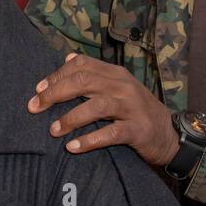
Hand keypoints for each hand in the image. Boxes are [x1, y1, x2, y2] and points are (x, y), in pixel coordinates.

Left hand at [27, 53, 179, 166]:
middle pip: (84, 82)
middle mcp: (123, 86)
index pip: (82, 65)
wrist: (170, 135)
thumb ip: (95, 74)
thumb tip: (68, 57)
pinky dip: (90, 140)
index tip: (38, 89)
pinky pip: (110, 134)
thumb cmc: (137, 111)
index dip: (57, 75)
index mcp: (116, 74)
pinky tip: (73, 147)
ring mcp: (132, 107)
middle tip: (35, 107)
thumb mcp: (119, 87)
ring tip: (53, 130)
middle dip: (55, 94)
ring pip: (97, 106)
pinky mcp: (138, 130)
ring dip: (71, 118)